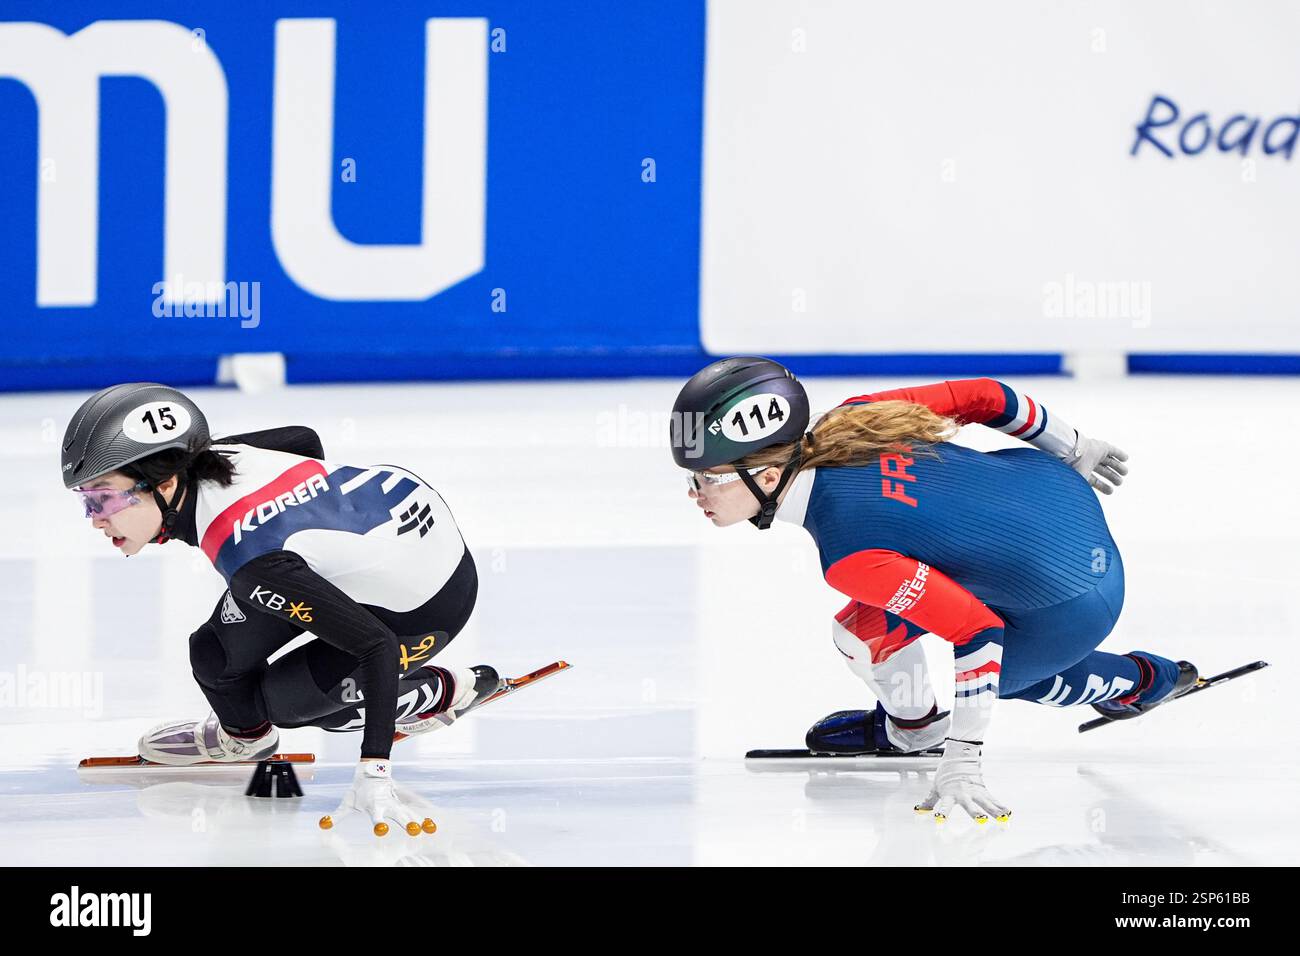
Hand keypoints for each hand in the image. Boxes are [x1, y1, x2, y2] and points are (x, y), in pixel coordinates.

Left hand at [320, 760, 434, 837]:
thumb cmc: (358, 789)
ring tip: (429, 828)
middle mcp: (387, 803)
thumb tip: (322, 824)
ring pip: (409, 810)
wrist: (372, 768)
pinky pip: (414, 805)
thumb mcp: (347, 802)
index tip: (381, 831)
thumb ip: (336, 815)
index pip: (376, 817)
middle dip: (406, 822)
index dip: (378, 824)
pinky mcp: (402, 798)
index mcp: (374, 805)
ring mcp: (396, 800)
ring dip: (418, 818)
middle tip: (414, 830)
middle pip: (398, 814)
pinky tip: (431, 820)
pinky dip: (423, 811)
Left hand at [914, 739, 1011, 823]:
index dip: (942, 813)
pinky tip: (1008, 814)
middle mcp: (963, 793)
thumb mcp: (936, 786)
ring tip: (1002, 818)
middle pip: (970, 804)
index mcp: (949, 794)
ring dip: (994, 811)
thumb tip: (919, 810)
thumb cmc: (946, 773)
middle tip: (981, 820)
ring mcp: (975, 792)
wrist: (959, 755)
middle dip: (975, 813)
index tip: (939, 820)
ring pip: (985, 802)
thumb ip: (929, 801)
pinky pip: (993, 800)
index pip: (944, 805)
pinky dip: (1000, 807)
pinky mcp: (983, 790)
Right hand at [1065, 432, 1128, 494]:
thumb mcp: (1078, 487)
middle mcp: (1088, 463)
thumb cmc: (1072, 471)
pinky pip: (1112, 450)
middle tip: (1119, 483)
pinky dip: (1120, 454)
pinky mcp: (1101, 447)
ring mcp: (1095, 454)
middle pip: (1103, 471)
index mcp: (1082, 472)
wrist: (1071, 454)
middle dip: (1112, 477)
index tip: (1111, 492)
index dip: (1102, 486)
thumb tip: (1080, 514)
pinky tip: (1126, 459)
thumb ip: (1082, 499)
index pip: (1094, 480)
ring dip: (1117, 467)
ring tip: (1125, 473)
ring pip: (1109, 461)